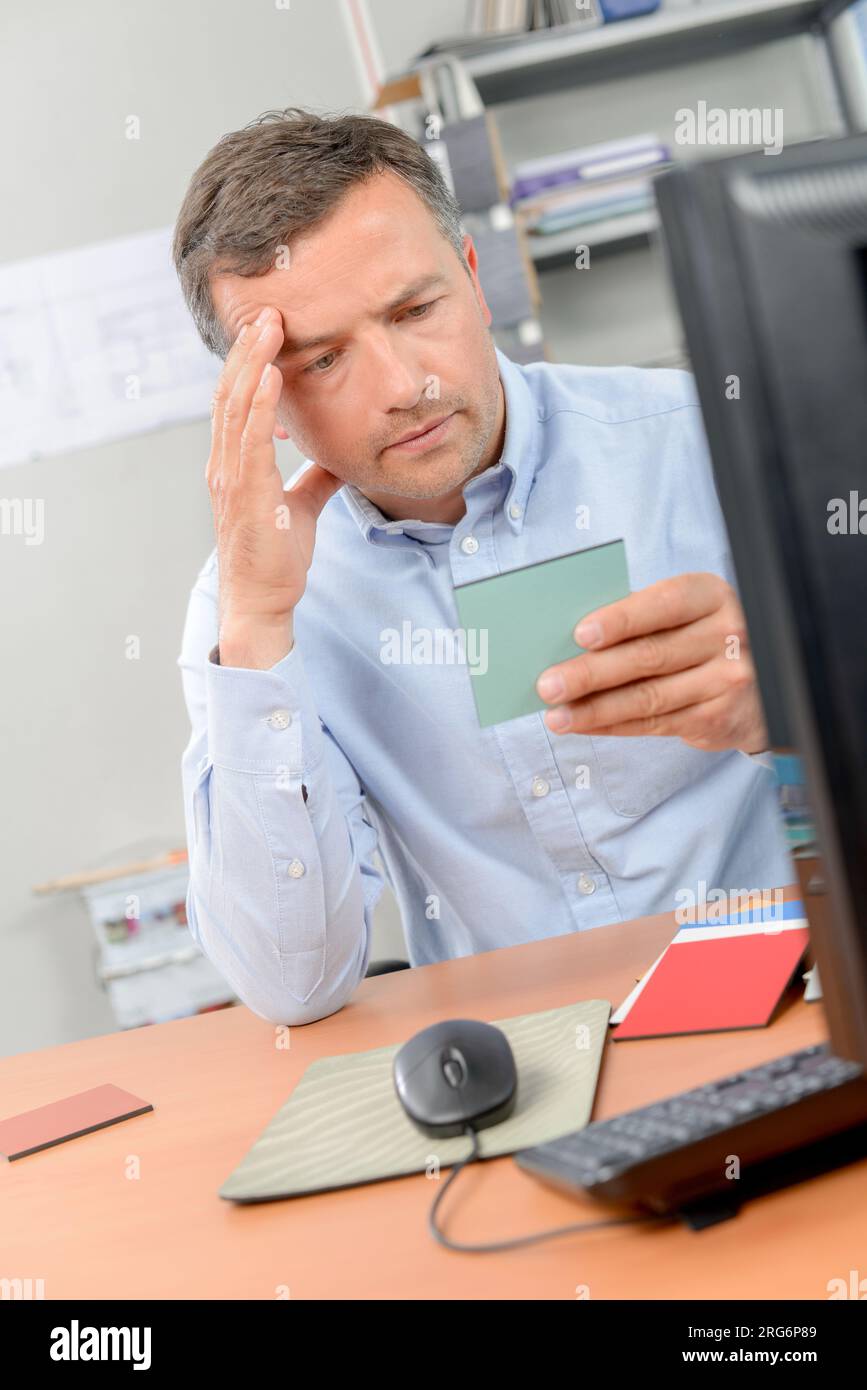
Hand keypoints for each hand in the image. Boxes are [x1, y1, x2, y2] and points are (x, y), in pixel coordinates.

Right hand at [207, 305, 341, 636]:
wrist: (263, 600)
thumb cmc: (276, 558)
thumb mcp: (301, 507)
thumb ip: (314, 477)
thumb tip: (338, 453)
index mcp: (234, 464)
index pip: (237, 401)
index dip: (248, 363)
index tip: (268, 329)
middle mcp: (225, 464)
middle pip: (230, 393)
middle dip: (248, 349)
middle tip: (268, 310)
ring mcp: (231, 478)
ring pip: (235, 407)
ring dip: (252, 363)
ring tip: (269, 327)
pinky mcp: (246, 494)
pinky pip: (250, 440)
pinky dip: (260, 405)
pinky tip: (272, 375)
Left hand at [534, 572, 767, 753]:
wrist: (763, 682)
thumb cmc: (700, 636)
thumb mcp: (685, 613)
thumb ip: (642, 619)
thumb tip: (573, 642)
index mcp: (711, 597)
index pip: (664, 605)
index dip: (621, 620)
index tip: (580, 634)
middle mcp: (727, 636)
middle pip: (649, 656)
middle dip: (591, 673)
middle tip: (548, 684)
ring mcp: (726, 680)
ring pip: (648, 697)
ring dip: (594, 709)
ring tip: (556, 714)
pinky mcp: (717, 717)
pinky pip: (654, 724)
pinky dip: (612, 725)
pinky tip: (583, 724)